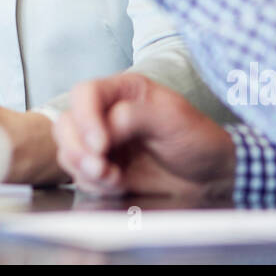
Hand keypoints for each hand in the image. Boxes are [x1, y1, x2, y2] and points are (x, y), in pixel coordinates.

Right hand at [54, 72, 236, 199]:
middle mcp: (105, 113)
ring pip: (67, 150)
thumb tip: (106, 126)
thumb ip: (135, 115)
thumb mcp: (173, 119)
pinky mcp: (102, 167)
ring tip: (115, 179)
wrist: (209, 176)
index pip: (85, 93)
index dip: (86, 118)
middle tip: (102, 169)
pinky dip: (93, 184)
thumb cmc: (196, 139)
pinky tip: (118, 185)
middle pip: (66, 123)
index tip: (101, 145)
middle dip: (79, 150)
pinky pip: (79, 175)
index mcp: (122, 91)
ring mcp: (101, 142)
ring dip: (86, 170)